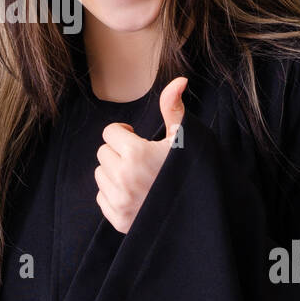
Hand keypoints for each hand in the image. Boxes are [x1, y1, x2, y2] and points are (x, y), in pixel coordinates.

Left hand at [94, 77, 187, 233]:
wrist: (200, 212)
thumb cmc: (191, 170)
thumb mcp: (184, 138)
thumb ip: (173, 108)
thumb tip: (179, 80)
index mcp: (136, 154)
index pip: (110, 133)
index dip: (125, 135)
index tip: (139, 141)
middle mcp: (123, 179)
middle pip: (103, 153)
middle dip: (119, 152)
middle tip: (140, 160)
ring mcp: (120, 202)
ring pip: (100, 174)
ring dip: (114, 172)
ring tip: (139, 176)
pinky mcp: (118, 220)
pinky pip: (102, 197)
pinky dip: (114, 194)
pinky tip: (136, 194)